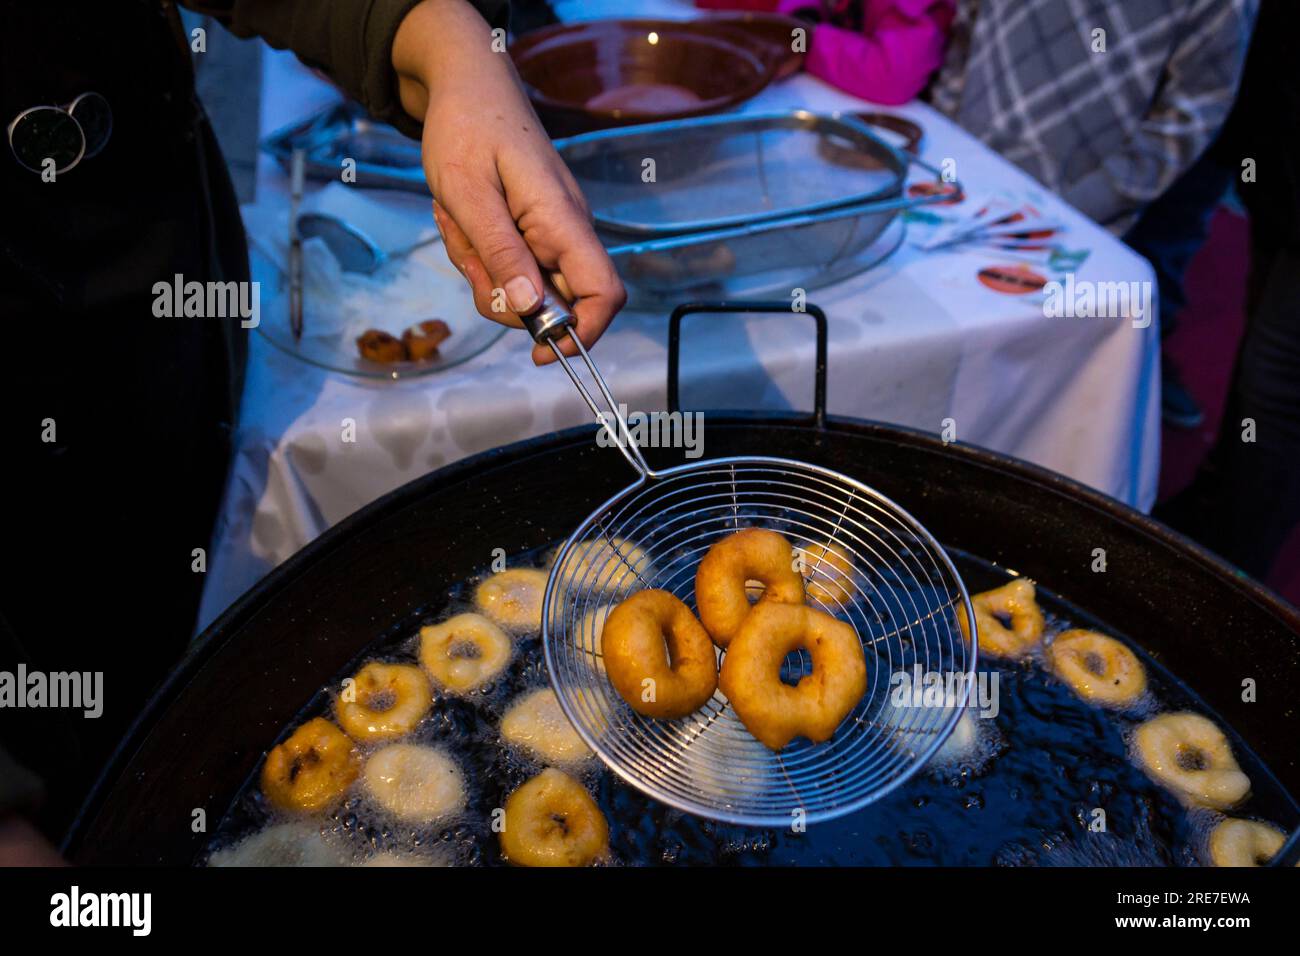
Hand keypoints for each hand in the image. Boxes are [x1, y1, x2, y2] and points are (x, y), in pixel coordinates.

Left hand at [393, 0, 624, 365]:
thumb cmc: (466, 128)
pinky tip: (464, 223)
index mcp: (562, 220)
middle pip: (556, 301)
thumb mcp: (468, 194)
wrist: (466, 84)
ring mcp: (551, 231)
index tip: (542, 351)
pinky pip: (512, 267)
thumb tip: (531, 309)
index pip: (604, 292)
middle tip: (466, 253)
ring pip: (526, 288)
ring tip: (459, 225)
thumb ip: (500, 252)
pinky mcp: (533, 230)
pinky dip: (482, 257)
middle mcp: (567, 230)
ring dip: (485, 273)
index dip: (584, 332)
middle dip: (505, 297)